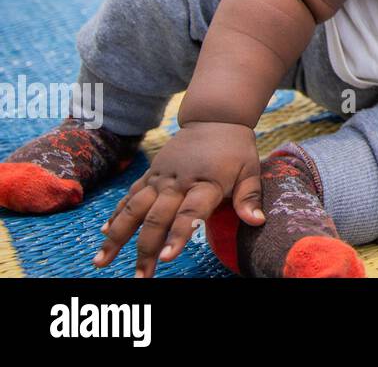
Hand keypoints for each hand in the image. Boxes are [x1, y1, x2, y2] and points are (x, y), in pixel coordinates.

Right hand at [92, 121, 264, 276]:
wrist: (215, 118)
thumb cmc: (236, 149)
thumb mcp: (251, 170)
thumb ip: (250, 198)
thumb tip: (257, 222)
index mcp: (206, 183)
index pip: (190, 212)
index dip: (178, 235)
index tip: (167, 258)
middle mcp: (178, 182)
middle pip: (157, 218)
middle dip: (146, 249)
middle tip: (139, 277)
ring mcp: (161, 178)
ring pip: (134, 209)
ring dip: (117, 235)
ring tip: (102, 261)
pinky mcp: (151, 173)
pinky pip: (130, 195)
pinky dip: (116, 213)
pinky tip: (104, 232)